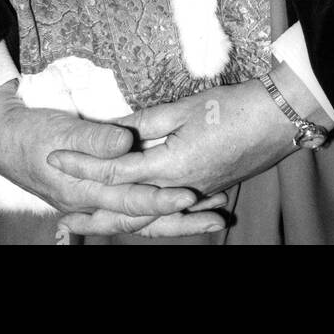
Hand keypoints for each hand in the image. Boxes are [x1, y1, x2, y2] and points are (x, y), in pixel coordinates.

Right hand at [0, 80, 227, 237]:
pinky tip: (179, 213)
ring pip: (140, 220)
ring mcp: (92, 203)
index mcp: (83, 191)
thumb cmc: (30, 131)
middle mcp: (90, 204)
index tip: (191, 194)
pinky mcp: (95, 195)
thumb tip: (127, 141)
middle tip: (219, 218)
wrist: (1, 137)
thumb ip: (94, 138)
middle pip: (143, 221)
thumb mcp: (59, 129)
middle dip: (181, 221)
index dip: (161, 199)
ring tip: (212, 218)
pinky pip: (130, 211)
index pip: (130, 202)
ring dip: (176, 221)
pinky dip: (156, 214)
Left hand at [48, 78, 297, 206]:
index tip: (55, 158)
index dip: (83, 165)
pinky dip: (147, 218)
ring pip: (148, 217)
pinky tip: (136, 217)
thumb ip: (143, 122)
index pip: (115, 172)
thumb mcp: (181, 108)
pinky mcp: (206, 192)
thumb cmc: (231, 107)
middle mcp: (179, 189)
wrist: (277, 120)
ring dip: (117, 223)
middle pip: (127, 208)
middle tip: (63, 222)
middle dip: (93, 214)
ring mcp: (195, 195)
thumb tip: (112, 130)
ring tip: (90, 226)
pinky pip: (168, 213)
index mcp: (169, 167)